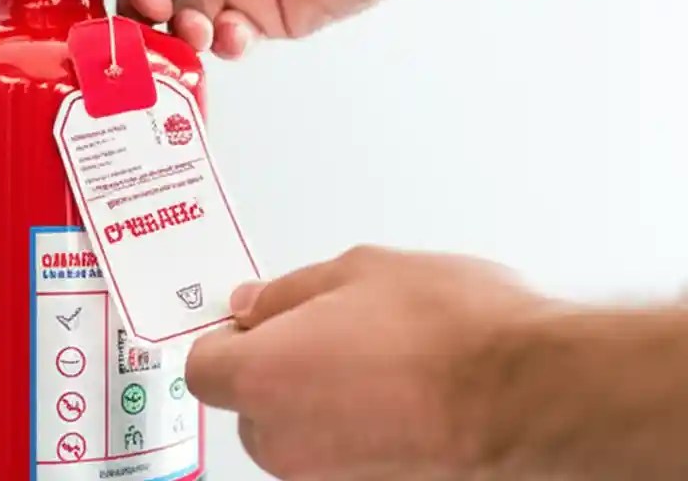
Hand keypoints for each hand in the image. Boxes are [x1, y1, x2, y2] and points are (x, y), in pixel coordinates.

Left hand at [185, 245, 560, 479]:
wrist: (529, 392)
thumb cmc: (450, 333)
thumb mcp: (356, 273)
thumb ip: (287, 293)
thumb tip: (254, 304)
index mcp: (262, 378)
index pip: (203, 366)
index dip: (228, 336)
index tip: (256, 316)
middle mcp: (285, 440)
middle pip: (247, 403)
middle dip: (273, 366)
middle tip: (325, 328)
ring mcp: (327, 474)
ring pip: (295, 430)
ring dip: (316, 396)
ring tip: (375, 355)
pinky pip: (338, 450)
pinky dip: (353, 423)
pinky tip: (397, 390)